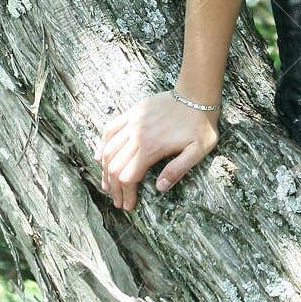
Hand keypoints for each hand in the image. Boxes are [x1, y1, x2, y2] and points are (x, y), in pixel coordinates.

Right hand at [94, 91, 218, 212]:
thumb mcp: (198, 150)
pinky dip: (102, 144)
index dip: (126, 194)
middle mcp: (137, 135)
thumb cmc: (200, 125)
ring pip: (109, 150)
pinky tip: (100, 156)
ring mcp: (132, 123)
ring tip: (107, 185)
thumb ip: (178, 169)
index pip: (129, 177)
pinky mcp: (132, 113)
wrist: (196, 95)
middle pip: (115, 166)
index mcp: (151, 148)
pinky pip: (110, 128)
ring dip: (105, 170)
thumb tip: (159, 188)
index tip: (128, 206)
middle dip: (114, 188)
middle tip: (117, 201)